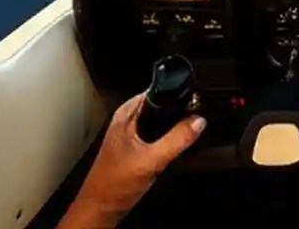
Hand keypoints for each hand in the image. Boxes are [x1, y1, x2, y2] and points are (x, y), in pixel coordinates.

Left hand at [57, 93, 205, 228]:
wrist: (100, 208)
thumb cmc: (114, 184)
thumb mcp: (151, 160)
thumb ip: (177, 139)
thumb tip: (198, 121)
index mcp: (126, 114)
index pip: (156, 91)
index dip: (176, 94)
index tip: (193, 102)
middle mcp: (126, 120)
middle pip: (160, 105)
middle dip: (177, 112)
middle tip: (192, 122)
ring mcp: (129, 133)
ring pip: (158, 121)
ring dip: (172, 126)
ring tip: (184, 135)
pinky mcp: (133, 146)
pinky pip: (155, 134)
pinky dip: (166, 138)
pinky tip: (171, 149)